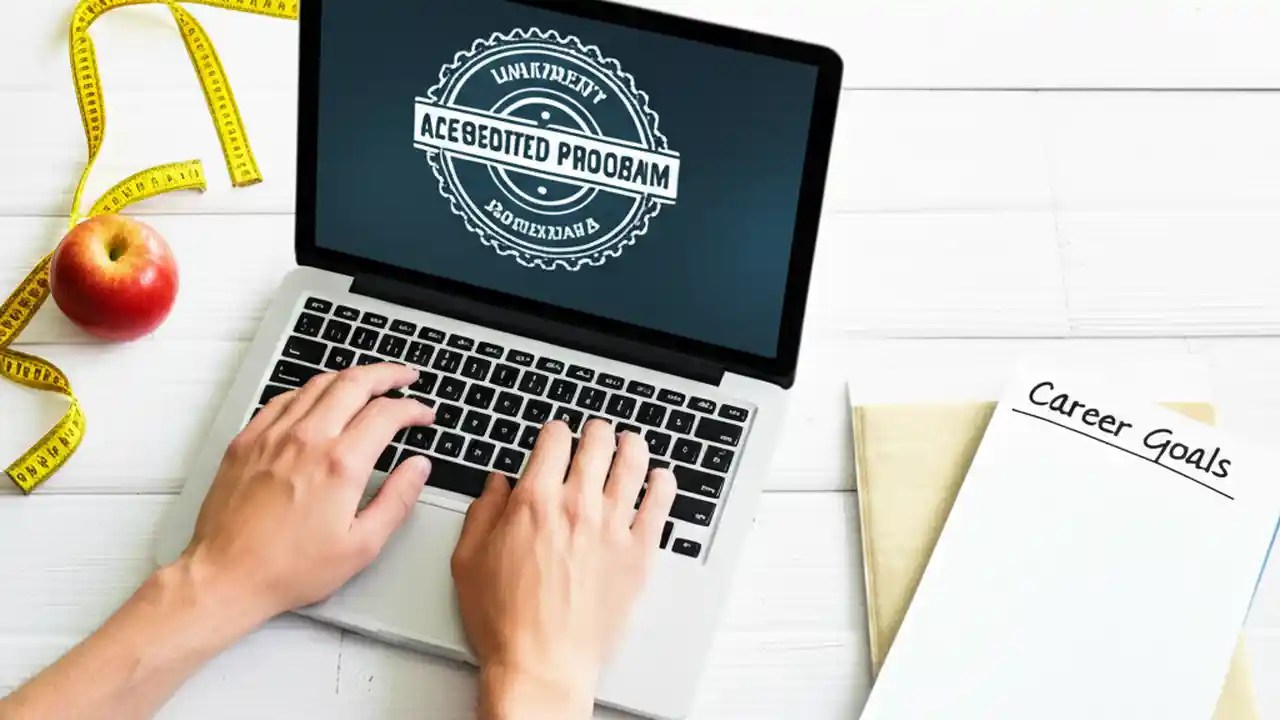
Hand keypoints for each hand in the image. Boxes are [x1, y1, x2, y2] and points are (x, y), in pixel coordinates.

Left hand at [180, 363, 434, 623]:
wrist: (226, 576)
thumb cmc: (289, 568)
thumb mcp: (362, 545)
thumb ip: (398, 500)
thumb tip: (418, 468)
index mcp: (340, 464)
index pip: (386, 414)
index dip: (413, 408)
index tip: (423, 414)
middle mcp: (307, 439)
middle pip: (354, 383)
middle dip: (387, 374)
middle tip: (405, 376)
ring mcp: (273, 435)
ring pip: (319, 383)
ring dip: (351, 376)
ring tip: (369, 380)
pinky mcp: (247, 440)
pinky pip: (284, 398)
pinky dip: (310, 390)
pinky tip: (319, 397)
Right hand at [451, 419, 677, 719]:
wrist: (542, 663)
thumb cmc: (505, 620)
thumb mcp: (468, 560)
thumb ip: (482, 512)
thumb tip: (496, 483)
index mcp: (534, 501)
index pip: (554, 438)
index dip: (555, 432)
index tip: (556, 437)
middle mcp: (577, 506)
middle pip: (597, 442)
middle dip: (595, 432)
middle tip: (595, 435)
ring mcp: (612, 527)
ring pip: (633, 462)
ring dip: (631, 445)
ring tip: (630, 444)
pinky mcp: (639, 553)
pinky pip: (660, 503)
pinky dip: (662, 483)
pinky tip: (659, 479)